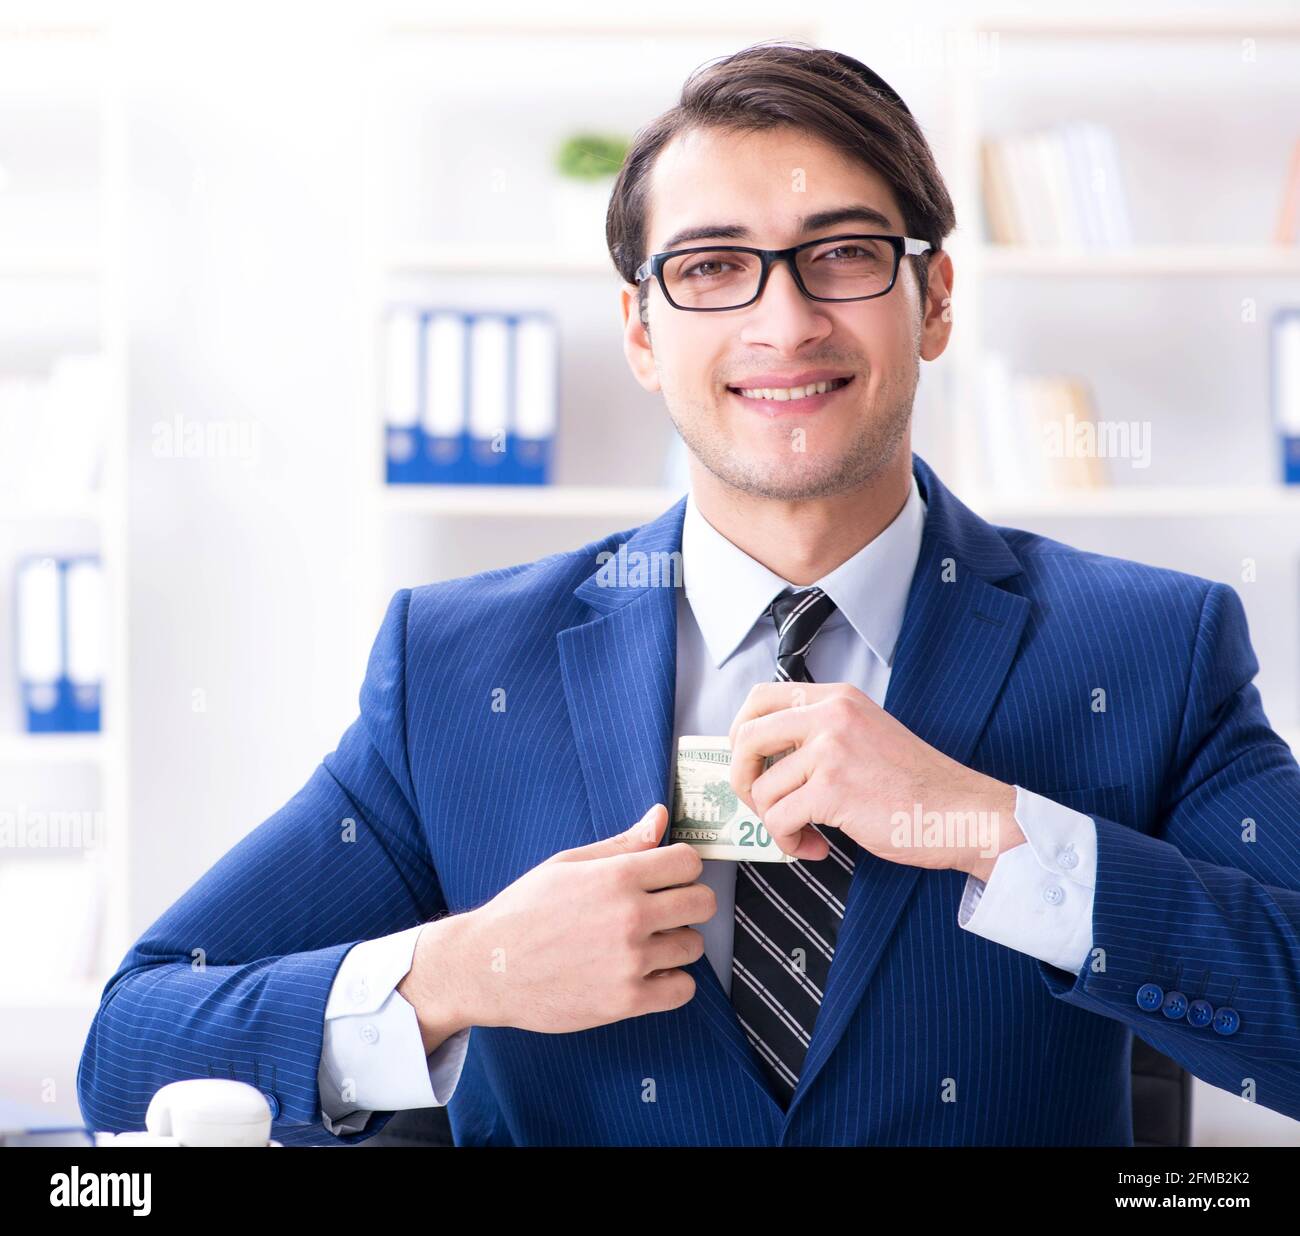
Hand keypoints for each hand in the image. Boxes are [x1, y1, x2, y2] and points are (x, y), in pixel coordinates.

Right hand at [400, 804, 716, 1046]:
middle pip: (703, 903)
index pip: (688, 861)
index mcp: (617, 876)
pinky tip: (649, 973)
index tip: (668, 877)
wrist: (488, 967)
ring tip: (647, 943)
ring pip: (694, 946)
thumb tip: (660, 817)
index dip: (681, 867)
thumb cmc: (525, 911)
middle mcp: (630, 916)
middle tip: (665, 910)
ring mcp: (630, 961)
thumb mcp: (568, 864)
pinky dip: (672, 982)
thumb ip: (622, 844)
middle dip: (689, 902)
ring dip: (677, 944)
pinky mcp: (626, 1001)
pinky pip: (682, 990)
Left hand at [727, 682, 1021, 876]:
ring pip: (762, 789)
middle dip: (743, 779)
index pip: (759, 699)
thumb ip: (819, 734)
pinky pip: (780, 819)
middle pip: (746, 738)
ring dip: (775, 823)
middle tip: (764, 804)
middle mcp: (831, 715)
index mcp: (836, 698)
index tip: (750, 764)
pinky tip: (815, 847)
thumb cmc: (916, 785)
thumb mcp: (865, 733)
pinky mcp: (833, 790)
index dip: (741, 734)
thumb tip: (762, 757)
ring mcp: (831, 750)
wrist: (961, 812)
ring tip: (806, 834)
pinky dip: (789, 841)